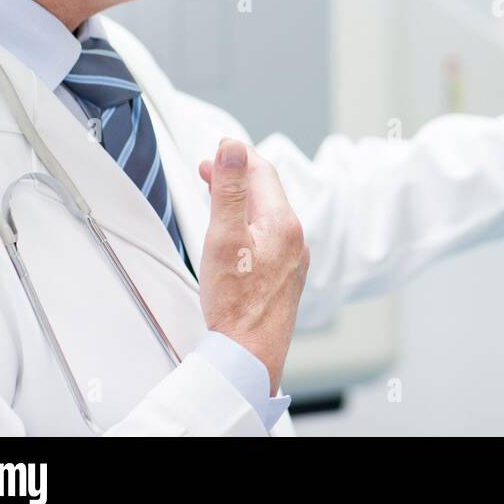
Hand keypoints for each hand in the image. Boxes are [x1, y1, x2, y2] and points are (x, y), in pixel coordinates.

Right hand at [197, 138, 308, 395]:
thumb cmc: (236, 303)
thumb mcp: (224, 237)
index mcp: (284, 222)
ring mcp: (294, 258)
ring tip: (218, 197)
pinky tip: (236, 235)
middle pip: (267, 192)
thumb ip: (229, 190)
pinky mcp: (287, 276)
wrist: (250, 355)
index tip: (215, 151)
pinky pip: (272, 238)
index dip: (237, 157)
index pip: (262, 172)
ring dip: (245, 201)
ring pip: (269, 216)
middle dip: (239, 177)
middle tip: (208, 172)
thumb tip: (233, 148)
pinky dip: (252, 225)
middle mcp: (296, 238)